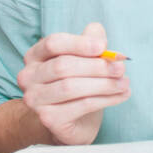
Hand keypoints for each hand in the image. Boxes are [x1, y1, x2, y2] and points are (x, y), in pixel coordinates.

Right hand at [17, 22, 129, 145]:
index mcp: (35, 56)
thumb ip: (88, 42)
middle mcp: (29, 76)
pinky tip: (120, 95)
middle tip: (120, 67)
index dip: (79, 43)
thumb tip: (96, 30)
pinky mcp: (48, 118)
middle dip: (97, 66)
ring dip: (104, 84)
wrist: (66, 122)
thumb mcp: (83, 60)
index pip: (53, 43)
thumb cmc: (75, 86)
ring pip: (72, 87)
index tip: (103, 46)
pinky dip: (105, 99)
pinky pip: (81, 105)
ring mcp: (35, 99)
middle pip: (63, 66)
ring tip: (124, 83)